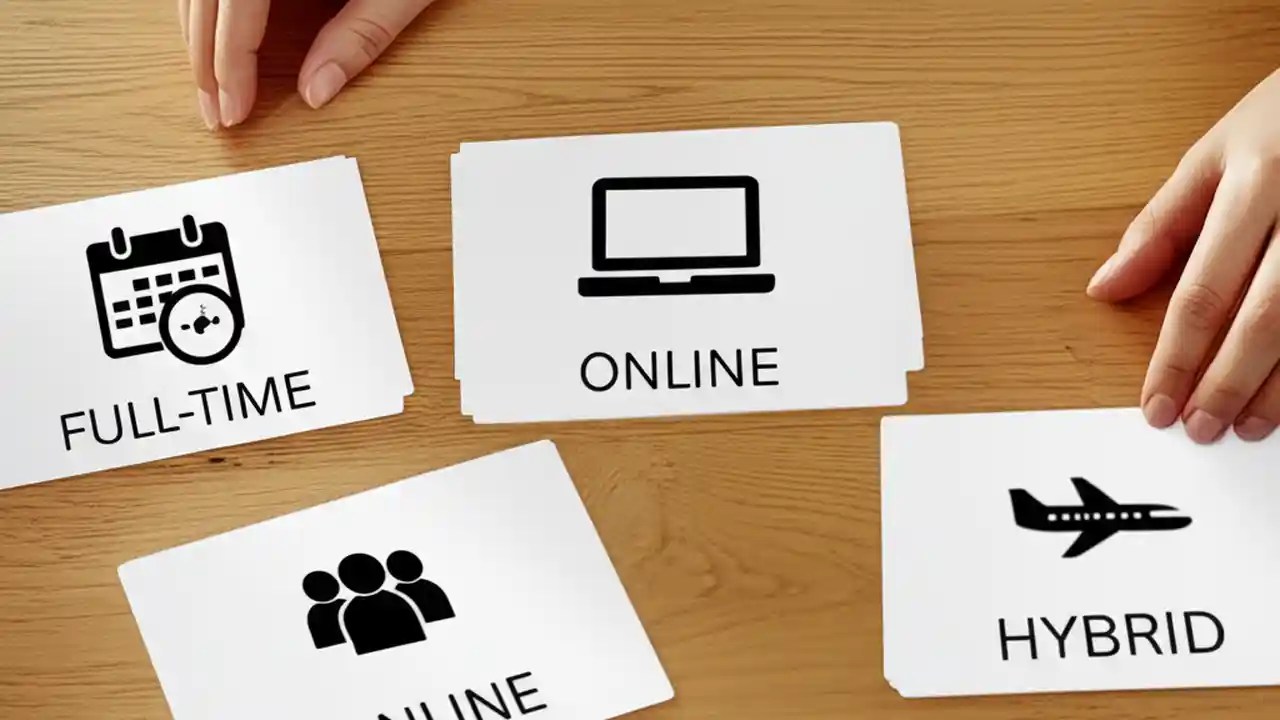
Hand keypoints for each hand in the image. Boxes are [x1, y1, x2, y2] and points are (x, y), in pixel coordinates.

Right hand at [178, 0, 436, 128]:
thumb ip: (362, 34)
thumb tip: (316, 92)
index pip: (236, 4)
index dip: (229, 61)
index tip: (236, 109)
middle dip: (203, 56)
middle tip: (216, 112)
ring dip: (198, 30)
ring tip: (212, 84)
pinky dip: (208, 2)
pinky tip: (216, 35)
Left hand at [1088, 68, 1279, 442]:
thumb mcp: (1215, 153)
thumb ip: (1161, 225)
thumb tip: (1104, 288)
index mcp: (1256, 182)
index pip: (1204, 289)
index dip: (1176, 355)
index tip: (1156, 403)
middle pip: (1265, 318)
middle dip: (1227, 384)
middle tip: (1200, 428)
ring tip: (1249, 426)